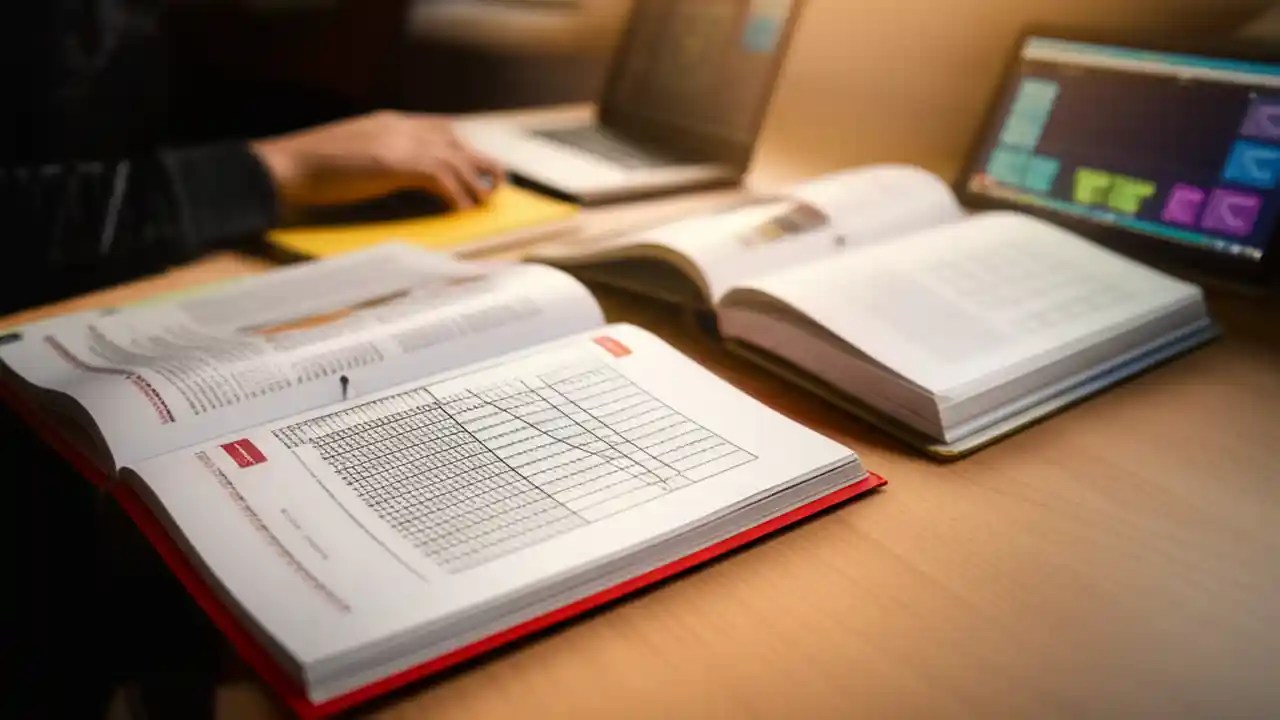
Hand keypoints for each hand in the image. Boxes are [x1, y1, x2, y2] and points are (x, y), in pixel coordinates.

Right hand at [250, 110, 503, 210]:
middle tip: (493, 184)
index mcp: (389, 122)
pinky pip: (441, 178)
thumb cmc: (311, 167)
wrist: (287, 166)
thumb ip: (382, 158)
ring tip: (482, 203)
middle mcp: (400, 126)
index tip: (472, 165)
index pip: (439, 127)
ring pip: (454, 159)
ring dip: (472, 184)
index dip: (460, 147)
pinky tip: (458, 211)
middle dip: (478, 162)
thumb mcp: (355, 154)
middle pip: (454, 140)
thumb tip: (400, 177)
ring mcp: (398, 142)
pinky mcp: (396, 163)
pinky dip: (454, 196)